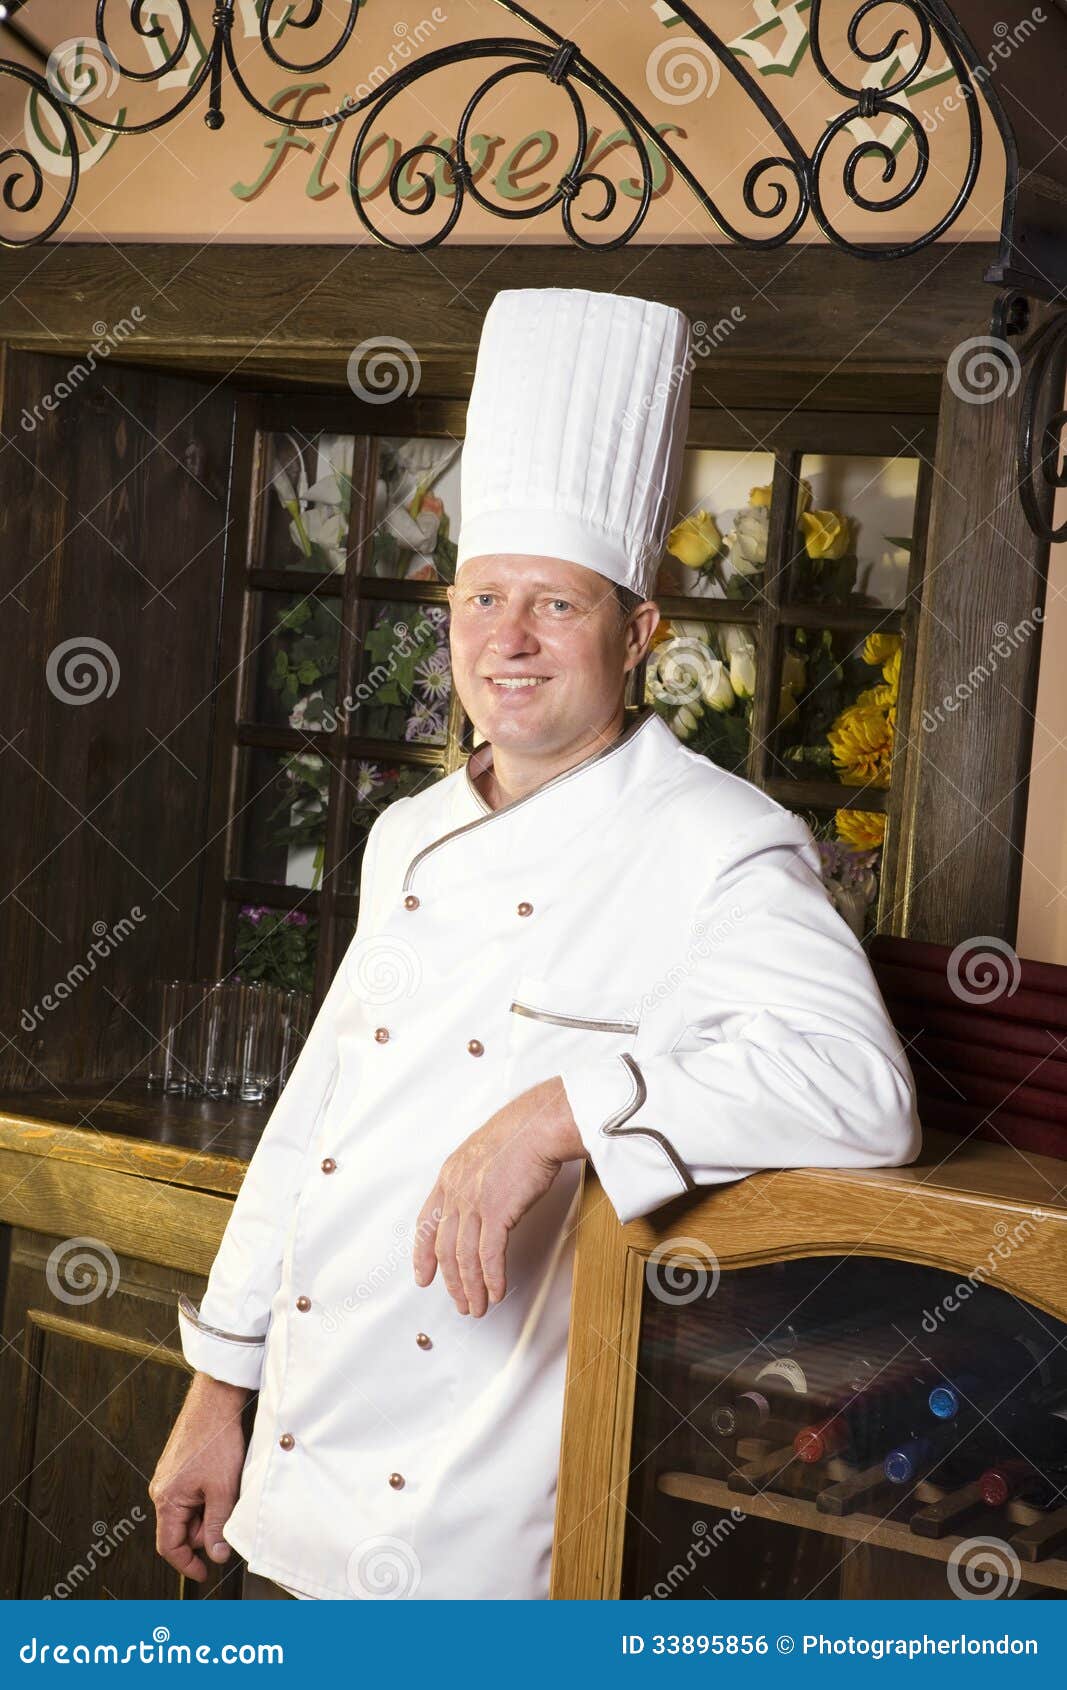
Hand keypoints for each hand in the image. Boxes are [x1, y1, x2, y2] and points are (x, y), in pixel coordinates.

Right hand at [149, 1373, 249, 1582]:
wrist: (215, 1401)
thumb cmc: (216, 1439)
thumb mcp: (223, 1489)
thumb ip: (218, 1526)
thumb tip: (217, 1555)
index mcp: (166, 1499)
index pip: (169, 1547)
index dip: (188, 1564)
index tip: (206, 1572)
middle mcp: (162, 1490)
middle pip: (182, 1530)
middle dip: (205, 1530)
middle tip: (228, 1514)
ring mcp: (169, 1478)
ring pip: (189, 1512)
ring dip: (209, 1512)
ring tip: (226, 1490)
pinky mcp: (179, 1467)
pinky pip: (192, 1494)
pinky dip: (208, 1496)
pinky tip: (222, 1480)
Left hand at [413, 1075, 584, 1317]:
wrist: (539, 1125)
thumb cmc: (521, 1133)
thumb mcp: (483, 1152)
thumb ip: (474, 1178)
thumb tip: (482, 1199)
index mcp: (449, 1176)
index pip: (426, 1223)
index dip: (423, 1254)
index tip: (424, 1276)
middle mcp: (455, 1192)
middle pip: (445, 1248)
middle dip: (452, 1282)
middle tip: (459, 1302)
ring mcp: (474, 1202)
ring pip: (465, 1257)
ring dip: (472, 1287)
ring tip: (478, 1306)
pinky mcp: (496, 1211)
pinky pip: (490, 1255)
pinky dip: (492, 1278)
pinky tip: (496, 1291)